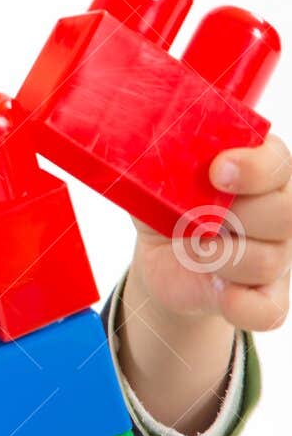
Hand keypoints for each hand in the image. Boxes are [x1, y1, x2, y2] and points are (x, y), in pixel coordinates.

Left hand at [130, 134, 291, 331]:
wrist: (162, 255)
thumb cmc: (168, 202)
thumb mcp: (157, 172)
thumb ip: (169, 149)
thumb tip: (157, 126)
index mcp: (259, 170)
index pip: (277, 162)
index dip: (252, 168)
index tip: (216, 172)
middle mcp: (278, 211)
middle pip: (283, 213)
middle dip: (234, 215)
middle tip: (194, 219)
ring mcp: (276, 256)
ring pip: (268, 261)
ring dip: (219, 257)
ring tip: (188, 250)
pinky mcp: (264, 296)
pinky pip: (268, 310)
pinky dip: (242, 306)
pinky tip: (218, 292)